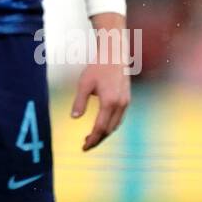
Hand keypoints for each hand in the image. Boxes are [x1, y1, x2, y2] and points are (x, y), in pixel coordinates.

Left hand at [71, 15, 130, 150]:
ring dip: (104, 133)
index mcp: (109, 103)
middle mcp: (120, 105)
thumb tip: (74, 118)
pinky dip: (110, 125)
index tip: (84, 147)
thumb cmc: (97, 67)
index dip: (92, 140)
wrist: (114, 54)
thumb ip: (79, 102)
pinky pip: (119, 118)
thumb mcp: (84, 84)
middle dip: (98, 139)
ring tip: (91, 137)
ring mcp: (126, 102)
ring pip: (116, 125)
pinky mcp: (127, 99)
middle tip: (85, 144)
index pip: (100, 128)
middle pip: (109, 130)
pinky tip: (101, 124)